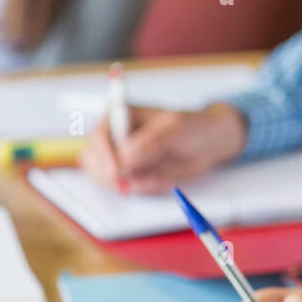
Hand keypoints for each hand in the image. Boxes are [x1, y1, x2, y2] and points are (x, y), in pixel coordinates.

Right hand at [77, 102, 246, 193]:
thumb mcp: (176, 129)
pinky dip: (139, 187)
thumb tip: (126, 157)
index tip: (118, 172)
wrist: (208, 143)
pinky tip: (157, 178)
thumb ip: (151, 142)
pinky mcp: (128, 174)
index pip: (100, 135)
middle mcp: (113, 135)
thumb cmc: (191, 127)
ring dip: (124, 182)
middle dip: (108, 174)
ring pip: (103, 176)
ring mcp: (117, 156)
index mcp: (120, 114)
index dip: (104, 155)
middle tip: (128, 184)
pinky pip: (125, 187)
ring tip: (153, 176)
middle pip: (92, 158)